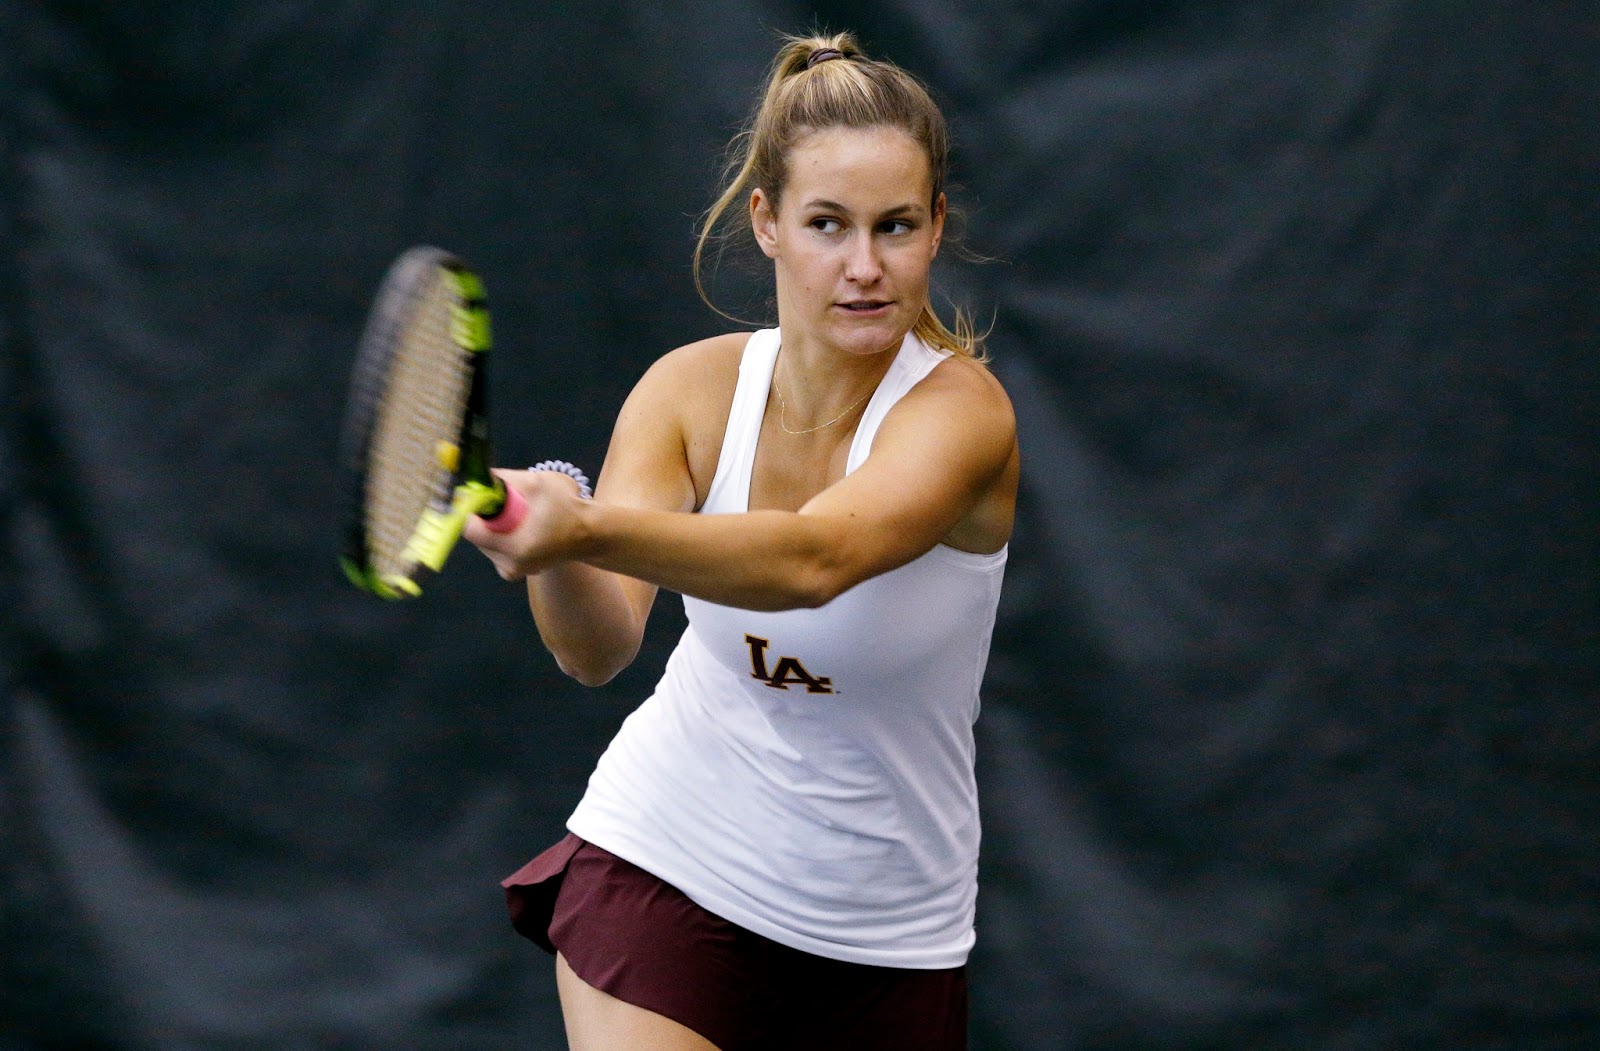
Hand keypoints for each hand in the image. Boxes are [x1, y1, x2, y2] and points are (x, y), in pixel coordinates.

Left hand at [462, 469, 587, 579]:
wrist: (590, 535)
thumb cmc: (568, 508)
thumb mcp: (539, 483)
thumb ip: (505, 479)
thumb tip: (479, 476)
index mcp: (515, 546)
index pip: (469, 528)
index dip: (470, 507)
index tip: (480, 493)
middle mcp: (508, 565)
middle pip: (475, 535)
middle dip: (484, 514)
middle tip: (503, 500)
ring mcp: (511, 571)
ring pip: (484, 541)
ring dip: (492, 524)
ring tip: (516, 514)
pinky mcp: (513, 572)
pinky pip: (494, 549)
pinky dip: (500, 534)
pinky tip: (519, 527)